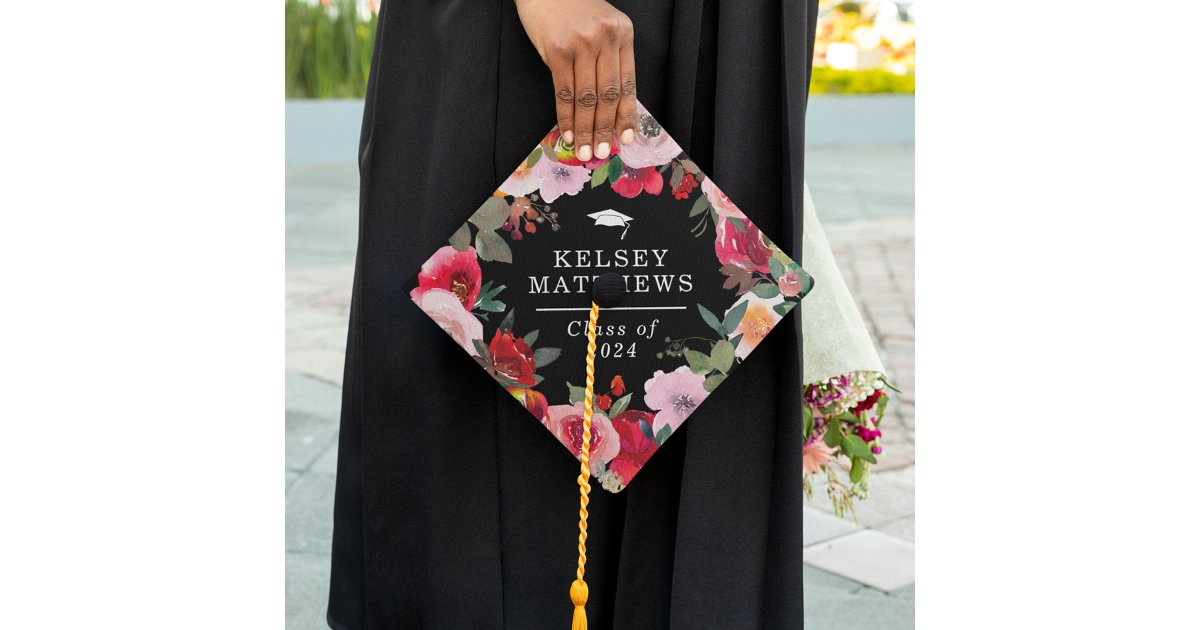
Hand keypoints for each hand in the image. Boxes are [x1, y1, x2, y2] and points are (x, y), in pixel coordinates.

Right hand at [515, 0, 636, 161]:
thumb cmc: (572, 7)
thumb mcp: (601, 26)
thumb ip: (607, 58)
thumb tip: (607, 107)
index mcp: (623, 33)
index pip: (627, 83)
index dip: (627, 114)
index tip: (626, 138)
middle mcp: (606, 38)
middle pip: (608, 94)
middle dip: (605, 129)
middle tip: (602, 152)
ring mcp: (581, 44)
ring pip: (586, 98)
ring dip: (586, 130)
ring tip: (585, 151)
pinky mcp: (557, 50)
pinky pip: (564, 92)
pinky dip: (566, 117)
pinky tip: (567, 133)